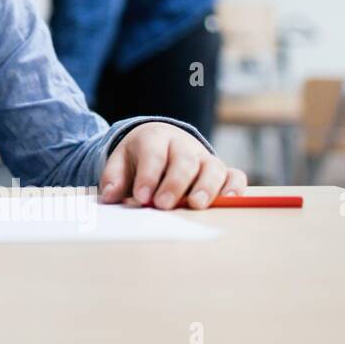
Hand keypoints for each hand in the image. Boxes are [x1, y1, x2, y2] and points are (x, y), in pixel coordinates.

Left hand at [99, 121, 246, 209]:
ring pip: (212, 168)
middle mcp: (183, 145)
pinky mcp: (222, 170)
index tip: (142, 197)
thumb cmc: (138, 158)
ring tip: (196, 205)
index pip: (153, 155)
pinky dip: (234, 188)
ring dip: (206, 187)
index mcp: (155, 138)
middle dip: (174, 184)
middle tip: (163, 205)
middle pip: (184, 161)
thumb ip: (114, 178)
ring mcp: (204, 157)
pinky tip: (228, 201)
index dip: (148, 176)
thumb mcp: (120, 162)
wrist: (158, 142)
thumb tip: (109, 197)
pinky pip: (235, 176)